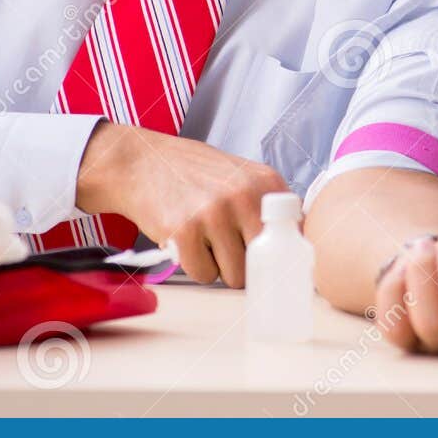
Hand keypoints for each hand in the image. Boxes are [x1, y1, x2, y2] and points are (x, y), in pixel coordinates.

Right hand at [75, 121, 286, 286]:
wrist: (142, 162)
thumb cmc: (194, 174)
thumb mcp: (241, 177)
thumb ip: (267, 205)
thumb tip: (294, 248)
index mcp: (266, 182)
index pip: (293, 234)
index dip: (282, 253)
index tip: (272, 260)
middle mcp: (244, 195)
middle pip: (264, 262)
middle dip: (247, 263)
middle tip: (227, 246)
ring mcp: (214, 213)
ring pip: (235, 275)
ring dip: (219, 266)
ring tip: (205, 239)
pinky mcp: (185, 232)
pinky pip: (204, 275)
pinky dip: (194, 266)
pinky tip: (186, 241)